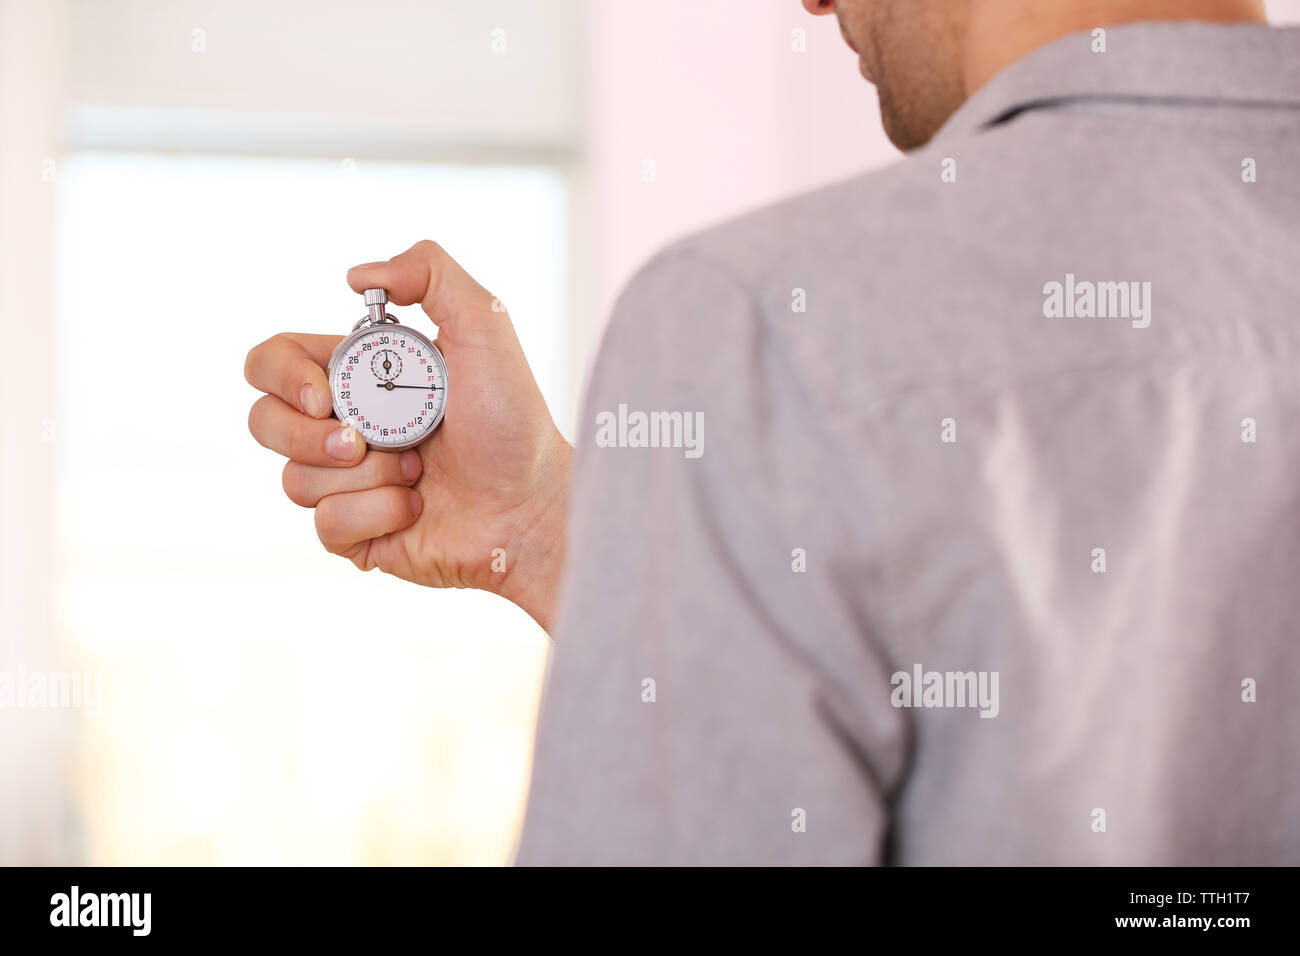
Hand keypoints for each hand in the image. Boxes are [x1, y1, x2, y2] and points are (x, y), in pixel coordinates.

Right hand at [245, 240, 570, 630]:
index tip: (326, 397)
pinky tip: (416, 507)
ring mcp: (346, 482)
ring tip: (417, 472)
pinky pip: (325, 525)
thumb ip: (430, 272)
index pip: (272, 362)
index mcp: (358, 376)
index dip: (281, 375)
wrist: (531, 503)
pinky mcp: (355, 533)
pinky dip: (376, 514)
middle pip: (263, 422)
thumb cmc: (513, 420)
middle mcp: (344, 426)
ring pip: (294, 479)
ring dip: (364, 476)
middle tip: (363, 441)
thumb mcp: (484, 325)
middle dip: (308, 435)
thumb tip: (356, 275)